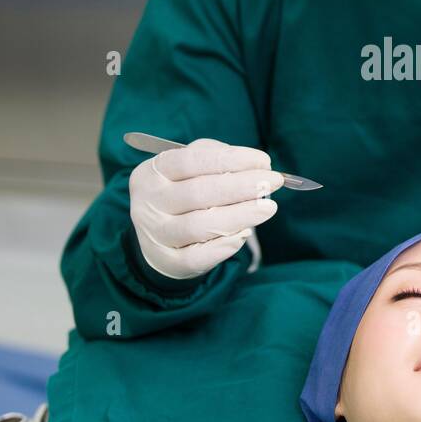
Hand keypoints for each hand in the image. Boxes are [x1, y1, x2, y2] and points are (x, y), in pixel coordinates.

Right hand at [129, 138, 283, 279]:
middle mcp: (147, 203)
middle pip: (197, 193)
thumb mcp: (192, 169)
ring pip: (198, 226)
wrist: (159, 236)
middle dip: (241, 186)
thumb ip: (217, 159)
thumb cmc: (183, 192)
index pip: (190, 161)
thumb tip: (254, 165)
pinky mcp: (167, 262)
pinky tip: (245, 234)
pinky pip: (196, 257)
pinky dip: (223, 247)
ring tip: (268, 207)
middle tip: (273, 182)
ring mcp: (155, 235)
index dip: (230, 160)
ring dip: (240, 215)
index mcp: (151, 173)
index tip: (264, 161)